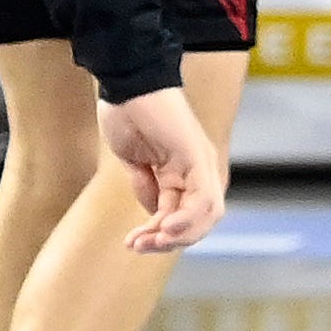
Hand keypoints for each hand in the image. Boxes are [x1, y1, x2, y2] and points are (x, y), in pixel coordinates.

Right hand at [99, 86, 225, 253]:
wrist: (125, 83)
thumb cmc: (126, 113)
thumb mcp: (134, 161)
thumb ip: (147, 186)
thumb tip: (154, 214)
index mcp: (184, 172)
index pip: (183, 217)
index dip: (159, 236)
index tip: (131, 242)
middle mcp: (200, 170)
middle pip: (199, 222)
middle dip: (170, 242)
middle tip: (139, 246)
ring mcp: (202, 163)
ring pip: (206, 216)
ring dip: (177, 236)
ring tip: (149, 240)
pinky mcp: (198, 157)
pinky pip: (203, 200)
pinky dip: (186, 220)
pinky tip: (163, 229)